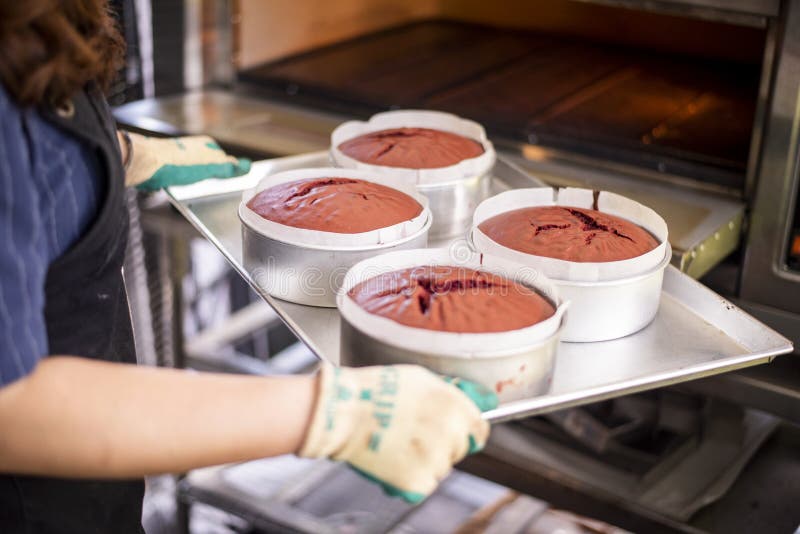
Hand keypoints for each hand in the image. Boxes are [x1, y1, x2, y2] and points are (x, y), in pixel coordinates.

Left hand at [122, 132, 250, 190]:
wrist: (145, 164)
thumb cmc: (176, 163)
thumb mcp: (211, 166)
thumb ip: (230, 167)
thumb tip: (247, 166)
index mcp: (207, 146)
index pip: (227, 161)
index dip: (229, 174)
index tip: (231, 185)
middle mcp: (194, 149)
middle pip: (212, 169)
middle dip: (213, 181)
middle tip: (213, 190)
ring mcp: (180, 159)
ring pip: (197, 177)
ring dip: (197, 186)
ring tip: (194, 191)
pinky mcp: (167, 169)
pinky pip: (182, 182)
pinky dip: (183, 188)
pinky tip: (180, 191)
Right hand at [298, 364, 496, 502]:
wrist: (344, 412)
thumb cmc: (377, 390)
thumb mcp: (422, 379)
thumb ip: (454, 393)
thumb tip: (484, 401)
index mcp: (455, 406)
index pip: (480, 429)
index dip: (466, 431)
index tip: (456, 433)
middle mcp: (451, 432)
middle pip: (459, 450)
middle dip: (442, 444)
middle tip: (413, 434)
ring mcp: (434, 459)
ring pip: (440, 468)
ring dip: (425, 462)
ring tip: (397, 444)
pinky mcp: (416, 482)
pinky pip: (423, 486)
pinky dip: (409, 480)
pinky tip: (392, 460)